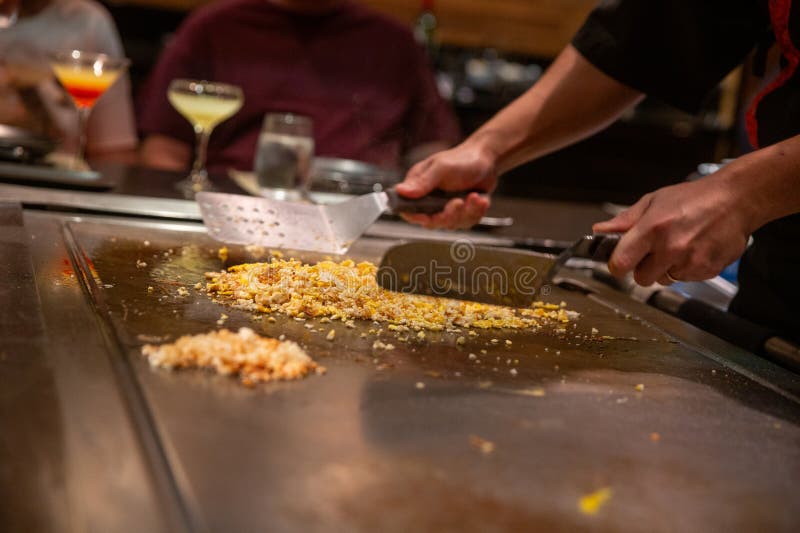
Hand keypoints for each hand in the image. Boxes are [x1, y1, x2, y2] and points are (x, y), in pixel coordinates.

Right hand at [395, 142, 496, 228]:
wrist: (488, 161)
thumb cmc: (463, 159)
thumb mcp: (441, 168)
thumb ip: (422, 182)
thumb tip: (400, 191)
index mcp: (418, 187)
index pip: (406, 209)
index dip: (415, 217)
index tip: (427, 217)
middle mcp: (429, 200)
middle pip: (431, 222)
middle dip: (448, 215)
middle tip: (459, 202)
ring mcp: (445, 208)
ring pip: (451, 224)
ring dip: (466, 212)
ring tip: (475, 196)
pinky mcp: (460, 213)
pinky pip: (466, 223)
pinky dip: (476, 212)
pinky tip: (480, 199)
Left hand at [593, 174, 750, 285]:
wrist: (736, 199)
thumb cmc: (693, 198)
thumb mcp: (653, 201)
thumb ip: (625, 221)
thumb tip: (599, 230)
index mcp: (652, 228)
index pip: (620, 263)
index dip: (617, 265)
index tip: (620, 262)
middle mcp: (671, 247)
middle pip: (641, 279)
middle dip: (644, 268)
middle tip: (654, 251)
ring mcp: (690, 261)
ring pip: (664, 280)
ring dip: (666, 269)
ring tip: (679, 246)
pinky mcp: (707, 270)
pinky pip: (686, 279)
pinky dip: (686, 269)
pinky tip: (694, 250)